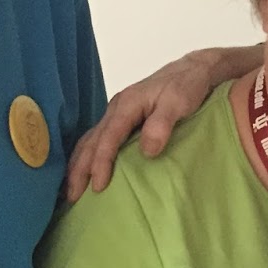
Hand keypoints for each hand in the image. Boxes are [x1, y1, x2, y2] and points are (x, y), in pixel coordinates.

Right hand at [65, 45, 261, 198]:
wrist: (194, 70)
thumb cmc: (187, 86)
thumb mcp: (179, 102)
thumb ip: (162, 124)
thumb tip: (146, 151)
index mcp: (127, 104)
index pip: (108, 137)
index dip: (101, 163)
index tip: (98, 187)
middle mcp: (116, 108)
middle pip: (91, 141)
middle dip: (80, 169)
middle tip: (73, 197)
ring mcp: (117, 113)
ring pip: (90, 140)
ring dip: (79, 165)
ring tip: (73, 191)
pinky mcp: (123, 119)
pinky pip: (98, 139)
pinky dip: (88, 157)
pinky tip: (86, 171)